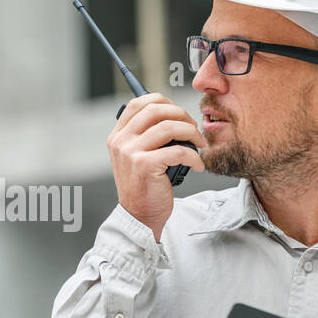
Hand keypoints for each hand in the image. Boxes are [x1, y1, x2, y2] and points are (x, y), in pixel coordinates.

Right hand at [107, 93, 205, 241]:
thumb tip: (173, 116)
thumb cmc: (144, 186)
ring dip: (191, 133)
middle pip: (155, 110)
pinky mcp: (145, 165)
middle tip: (193, 128)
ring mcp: (131, 153)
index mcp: (118, 136)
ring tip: (199, 144)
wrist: (139, 216)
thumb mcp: (136, 157)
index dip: (162, 101)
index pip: (138, 103)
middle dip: (181, 115)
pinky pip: (178, 150)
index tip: (178, 113)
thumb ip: (145, 136)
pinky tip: (197, 165)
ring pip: (169, 127)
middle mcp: (121, 141)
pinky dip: (193, 156)